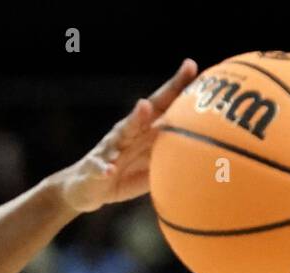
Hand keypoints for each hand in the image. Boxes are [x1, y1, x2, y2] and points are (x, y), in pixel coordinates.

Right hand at [54, 59, 199, 213]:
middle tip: (185, 70)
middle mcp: (127, 132)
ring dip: (135, 118)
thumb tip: (203, 158)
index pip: (164, 105)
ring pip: (123, 131)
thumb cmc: (123, 175)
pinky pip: (100, 167)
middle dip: (166, 91)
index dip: (178, 87)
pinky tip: (109, 170)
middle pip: (149, 109)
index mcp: (143, 131)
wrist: (86, 189)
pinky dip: (104, 168)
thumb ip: (171, 157)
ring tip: (144, 107)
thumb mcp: (150, 166)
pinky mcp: (95, 167)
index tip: (192, 66)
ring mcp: (110, 148)